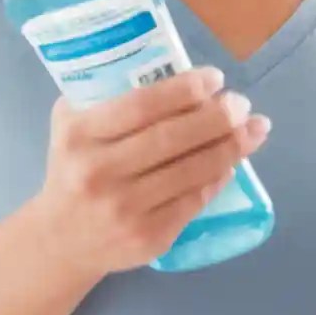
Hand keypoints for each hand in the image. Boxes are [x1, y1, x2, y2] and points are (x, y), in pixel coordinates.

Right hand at [31, 67, 270, 279]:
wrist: (62, 240)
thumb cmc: (71, 170)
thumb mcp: (70, 127)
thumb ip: (103, 98)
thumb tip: (170, 74)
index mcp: (80, 136)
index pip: (141, 105)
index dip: (185, 89)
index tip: (214, 78)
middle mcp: (100, 172)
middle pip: (172, 137)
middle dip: (218, 116)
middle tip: (241, 103)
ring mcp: (126, 208)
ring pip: (191, 171)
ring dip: (231, 147)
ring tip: (253, 129)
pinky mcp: (149, 236)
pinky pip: (195, 200)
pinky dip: (218, 177)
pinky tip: (232, 162)